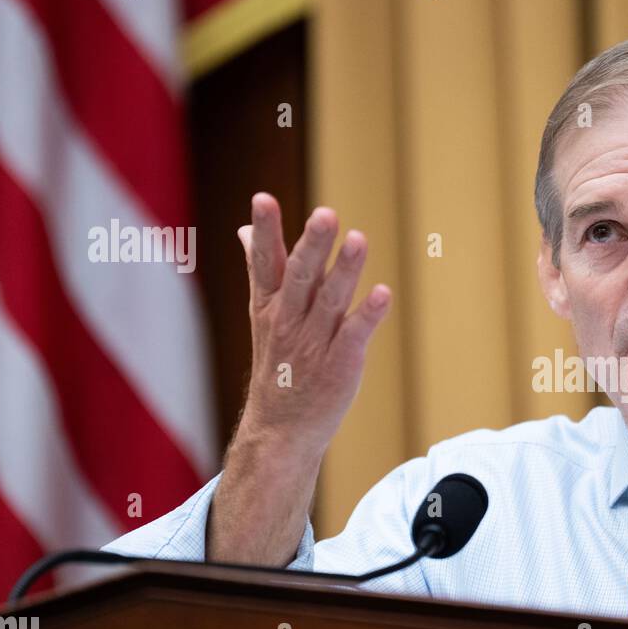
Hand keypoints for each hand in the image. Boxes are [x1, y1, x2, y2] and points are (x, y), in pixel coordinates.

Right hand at [236, 192, 391, 456]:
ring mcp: (314, 343)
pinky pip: (355, 334)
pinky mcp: (341, 364)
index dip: (264, 231)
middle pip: (300, 276)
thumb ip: (261, 269)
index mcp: (268, 305)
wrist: (281, 429)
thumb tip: (243, 230)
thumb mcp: (262, 314)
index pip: (264, 262)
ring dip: (345, 270)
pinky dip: (369, 314)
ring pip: (330, 300)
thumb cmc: (278, 363)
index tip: (262, 200)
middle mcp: (288, 321)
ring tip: (359, 239)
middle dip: (312, 245)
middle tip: (325, 214)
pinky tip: (384, 293)